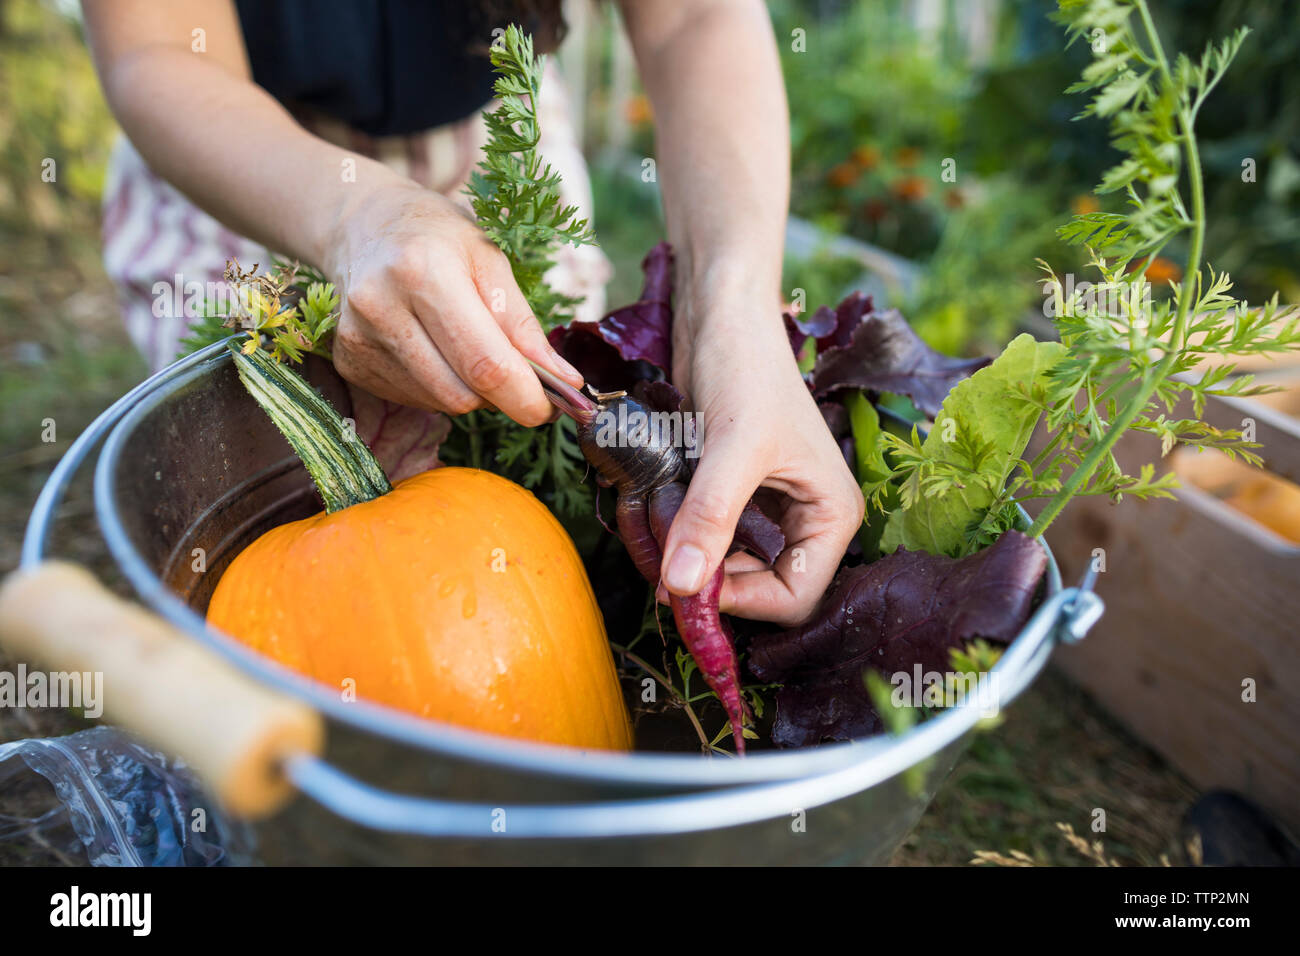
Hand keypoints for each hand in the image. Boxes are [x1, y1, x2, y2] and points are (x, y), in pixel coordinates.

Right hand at [324, 181, 581, 424]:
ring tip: (469, 348)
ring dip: (471, 392)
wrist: (364, 225)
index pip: (484, 363)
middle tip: (517, 374)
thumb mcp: (490, 259)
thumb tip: (565, 383)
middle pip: (461, 394)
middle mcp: (381, 307)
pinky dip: (440, 387)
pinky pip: (415, 400)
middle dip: (501, 396)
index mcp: (423, 271)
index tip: (552, 408)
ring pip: (440, 403)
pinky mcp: (349, 361)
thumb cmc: (437, 237)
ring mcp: (359, 339)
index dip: (525, 397)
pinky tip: (436, 350)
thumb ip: (525, 326)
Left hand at [658, 311, 864, 625]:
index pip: (795, 597)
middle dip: (715, 586)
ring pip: (732, 571)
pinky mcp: (735, 498)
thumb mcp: (731, 447)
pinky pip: (711, 541)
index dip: (743, 602)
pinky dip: (684, 539)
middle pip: (762, 591)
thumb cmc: (746, 370)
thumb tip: (681, 588)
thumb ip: (710, 517)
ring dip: (693, 563)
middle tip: (663, 569)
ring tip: (658, 537)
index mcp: (832, 516)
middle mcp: (807, 521)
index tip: (688, 588)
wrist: (721, 319)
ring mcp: (771, 511)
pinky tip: (660, 519)